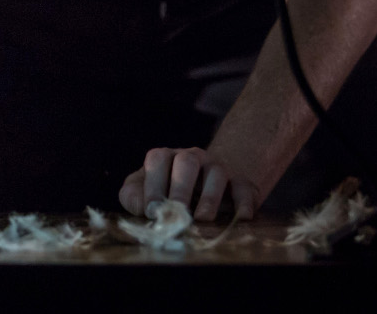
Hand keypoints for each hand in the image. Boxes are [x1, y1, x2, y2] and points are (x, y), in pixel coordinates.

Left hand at [118, 147, 256, 222]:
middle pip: (187, 162)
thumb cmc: (166, 192)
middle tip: (176, 214)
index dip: (152, 184)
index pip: (157, 159)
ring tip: (202, 218)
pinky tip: (241, 217)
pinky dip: (243, 202)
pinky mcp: (240, 182)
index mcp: (166, 158)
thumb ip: (133, 196)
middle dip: (180, 189)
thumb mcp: (144, 191)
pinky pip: (243, 187)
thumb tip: (141, 207)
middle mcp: (192, 157)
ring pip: (216, 173)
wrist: (206, 186)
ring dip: (210, 196)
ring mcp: (217, 167)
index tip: (151, 210)